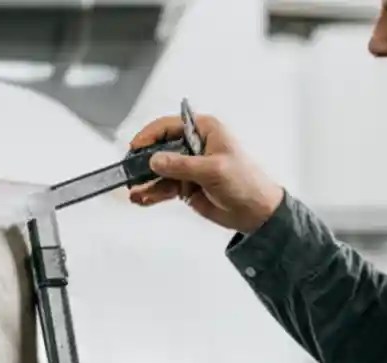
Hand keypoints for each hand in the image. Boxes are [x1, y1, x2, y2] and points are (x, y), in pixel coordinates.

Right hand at [128, 111, 284, 234]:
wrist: (256, 212)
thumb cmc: (246, 182)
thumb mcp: (213, 170)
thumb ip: (181, 165)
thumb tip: (156, 160)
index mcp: (205, 130)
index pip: (170, 126)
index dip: (150, 135)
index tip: (136, 147)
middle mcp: (194, 146)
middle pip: (160, 148)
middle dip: (144, 161)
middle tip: (131, 171)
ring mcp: (188, 167)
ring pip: (159, 171)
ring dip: (145, 181)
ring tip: (135, 192)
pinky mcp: (185, 186)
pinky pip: (163, 187)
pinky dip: (152, 193)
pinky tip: (143, 198)